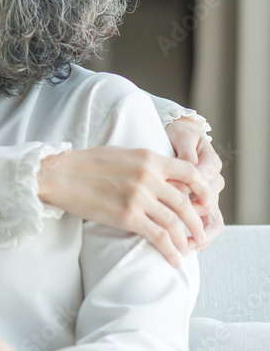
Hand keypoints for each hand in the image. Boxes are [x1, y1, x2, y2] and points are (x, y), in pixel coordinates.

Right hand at [37, 146, 210, 267]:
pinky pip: (158, 237)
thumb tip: (164, 179)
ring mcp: (138, 197)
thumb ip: (145, 165)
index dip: (204, 189)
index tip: (206, 202)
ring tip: (188, 250)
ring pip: (175, 223)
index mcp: (148, 158)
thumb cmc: (85, 164)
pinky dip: (170, 250)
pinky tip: (174, 259)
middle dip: (197, 222)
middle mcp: (148, 177)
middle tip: (200, 234)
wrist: (59, 175)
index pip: (190, 172)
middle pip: (186, 203)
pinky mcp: (127, 217)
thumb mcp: (121, 154)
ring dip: (185, 240)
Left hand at [164, 118, 224, 250]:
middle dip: (194, 223)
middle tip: (178, 235)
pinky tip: (191, 248)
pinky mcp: (203, 202)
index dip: (187, 194)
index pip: (204, 185)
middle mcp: (213, 181)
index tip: (169, 200)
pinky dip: (201, 237)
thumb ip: (184, 156)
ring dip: (201, 236)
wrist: (178, 135)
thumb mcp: (181, 137)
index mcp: (210, 164)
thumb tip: (181, 182)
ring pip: (213, 220)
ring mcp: (210, 194)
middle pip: (209, 207)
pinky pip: (209, 224)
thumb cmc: (177, 135)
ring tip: (187, 248)